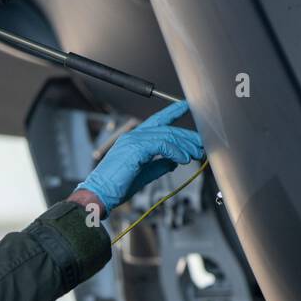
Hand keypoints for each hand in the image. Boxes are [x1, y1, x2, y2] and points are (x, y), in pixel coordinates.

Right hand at [74, 100, 203, 215]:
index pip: (156, 121)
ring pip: (166, 135)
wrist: (100, 194)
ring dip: (184, 145)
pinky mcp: (135, 148)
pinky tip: (182, 159)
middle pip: (166, 129)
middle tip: (200, 144)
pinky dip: (175, 152)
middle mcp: (133, 136)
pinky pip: (161, 145)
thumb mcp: (144, 174)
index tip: (184, 106)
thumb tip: (174, 162)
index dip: (172, 112)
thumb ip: (159, 165)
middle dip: (186, 136)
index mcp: (133, 139)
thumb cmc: (116, 187)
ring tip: (195, 154)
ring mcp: (133, 140)